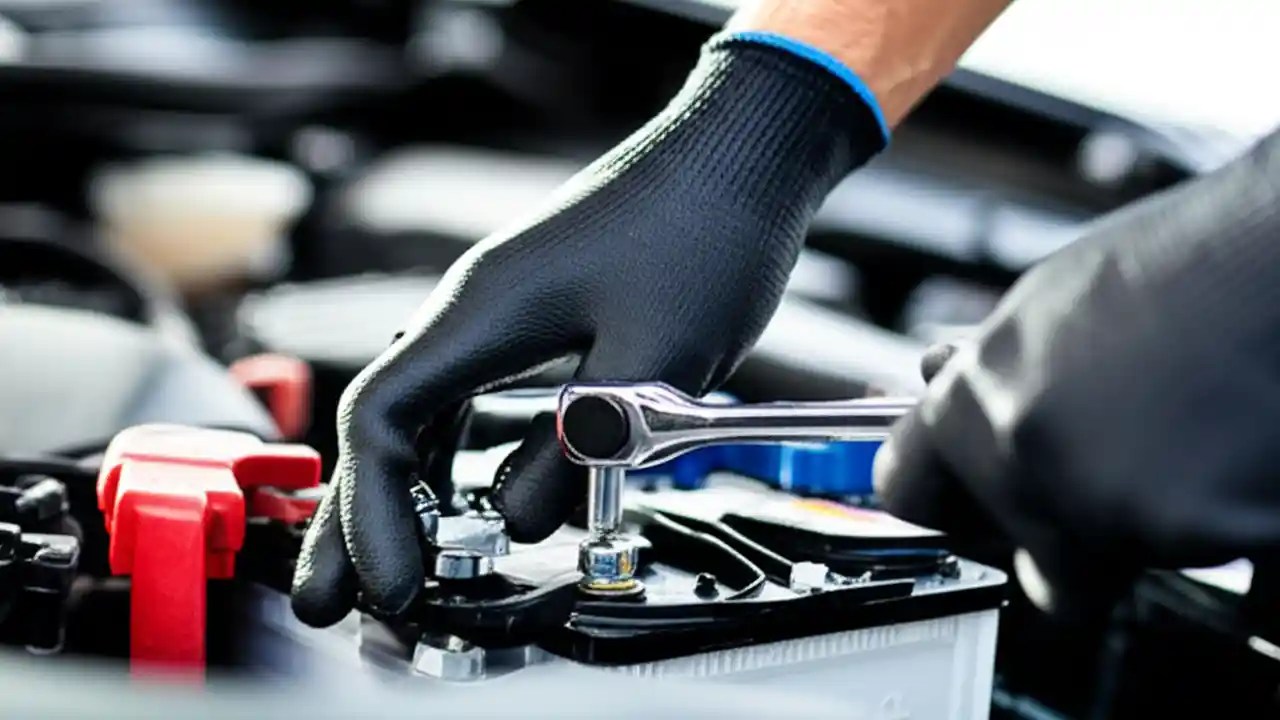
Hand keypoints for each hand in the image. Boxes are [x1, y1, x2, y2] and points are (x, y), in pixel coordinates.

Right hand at [290, 33, 887, 625]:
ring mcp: (502, 318)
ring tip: (386, 573)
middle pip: (385, 427)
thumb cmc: (705, 234)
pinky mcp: (541, 325)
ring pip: (425, 420)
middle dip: (355, 520)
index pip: (383, 420)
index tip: (394, 586)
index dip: (375, 514)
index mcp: (481, 313)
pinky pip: (475, 406)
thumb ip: (583, 442)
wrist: (741, 153)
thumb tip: (519, 521)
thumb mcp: (655, 355)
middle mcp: (474, 313)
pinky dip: (461, 467)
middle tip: (325, 602)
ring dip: (402, 499)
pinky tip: (465, 506)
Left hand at [874, 129, 1279, 620]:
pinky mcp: (1200, 542)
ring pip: (1103, 562)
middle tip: (1098, 463)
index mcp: (976, 409)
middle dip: (1053, 520)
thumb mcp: (1043, 307)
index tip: (958, 494)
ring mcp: (1113, 514)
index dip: (941, 494)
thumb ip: (986, 382)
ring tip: (1173, 431)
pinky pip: (1179, 560)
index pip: (908, 494)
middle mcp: (1029, 471)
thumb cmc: (1187, 262)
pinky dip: (1195, 524)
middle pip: (1019, 551)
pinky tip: (1213, 457)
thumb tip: (949, 409)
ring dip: (1129, 519)